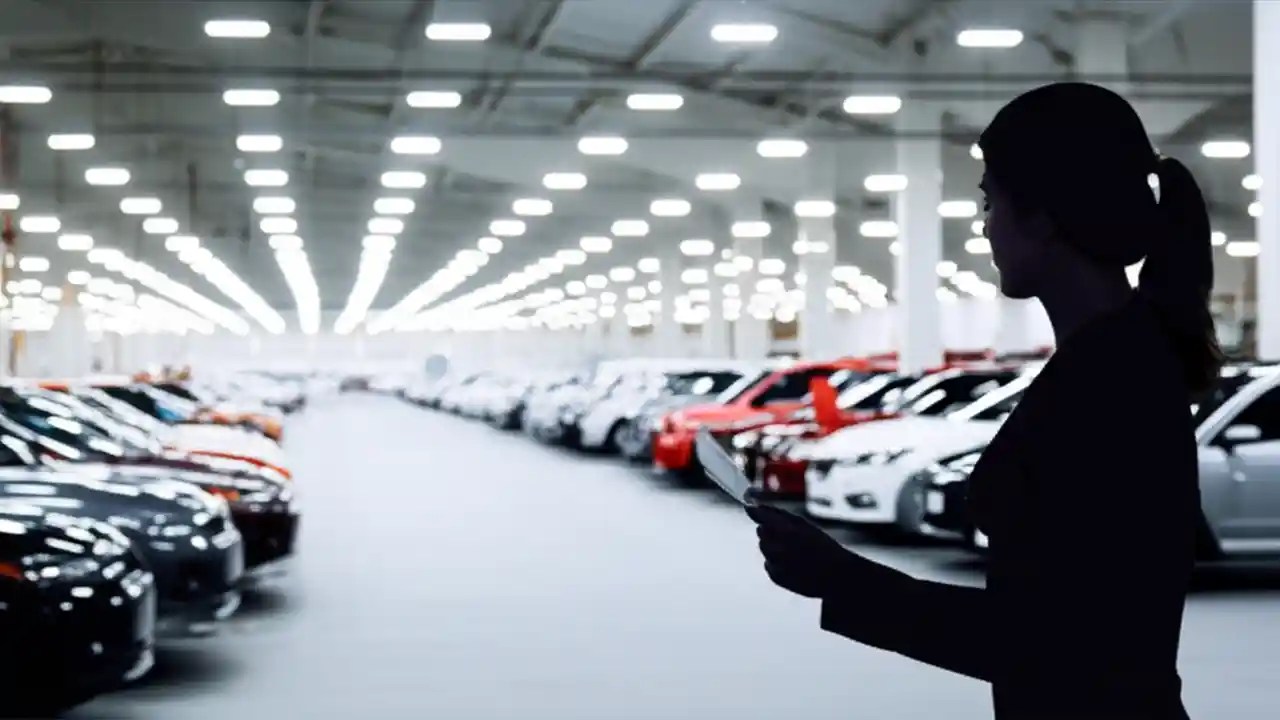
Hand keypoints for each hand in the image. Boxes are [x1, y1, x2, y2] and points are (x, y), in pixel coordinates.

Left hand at [746, 504, 865, 598]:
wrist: (837, 576)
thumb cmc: (823, 547)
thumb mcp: (804, 525)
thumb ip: (776, 514)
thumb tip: (750, 506)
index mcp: (786, 528)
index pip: (759, 515)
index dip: (756, 512)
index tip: (752, 508)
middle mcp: (778, 546)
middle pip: (761, 531)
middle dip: (771, 532)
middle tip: (791, 537)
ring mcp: (775, 562)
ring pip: (764, 547)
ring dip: (773, 547)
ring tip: (794, 552)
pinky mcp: (775, 576)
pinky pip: (768, 564)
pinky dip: (776, 563)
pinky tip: (792, 564)